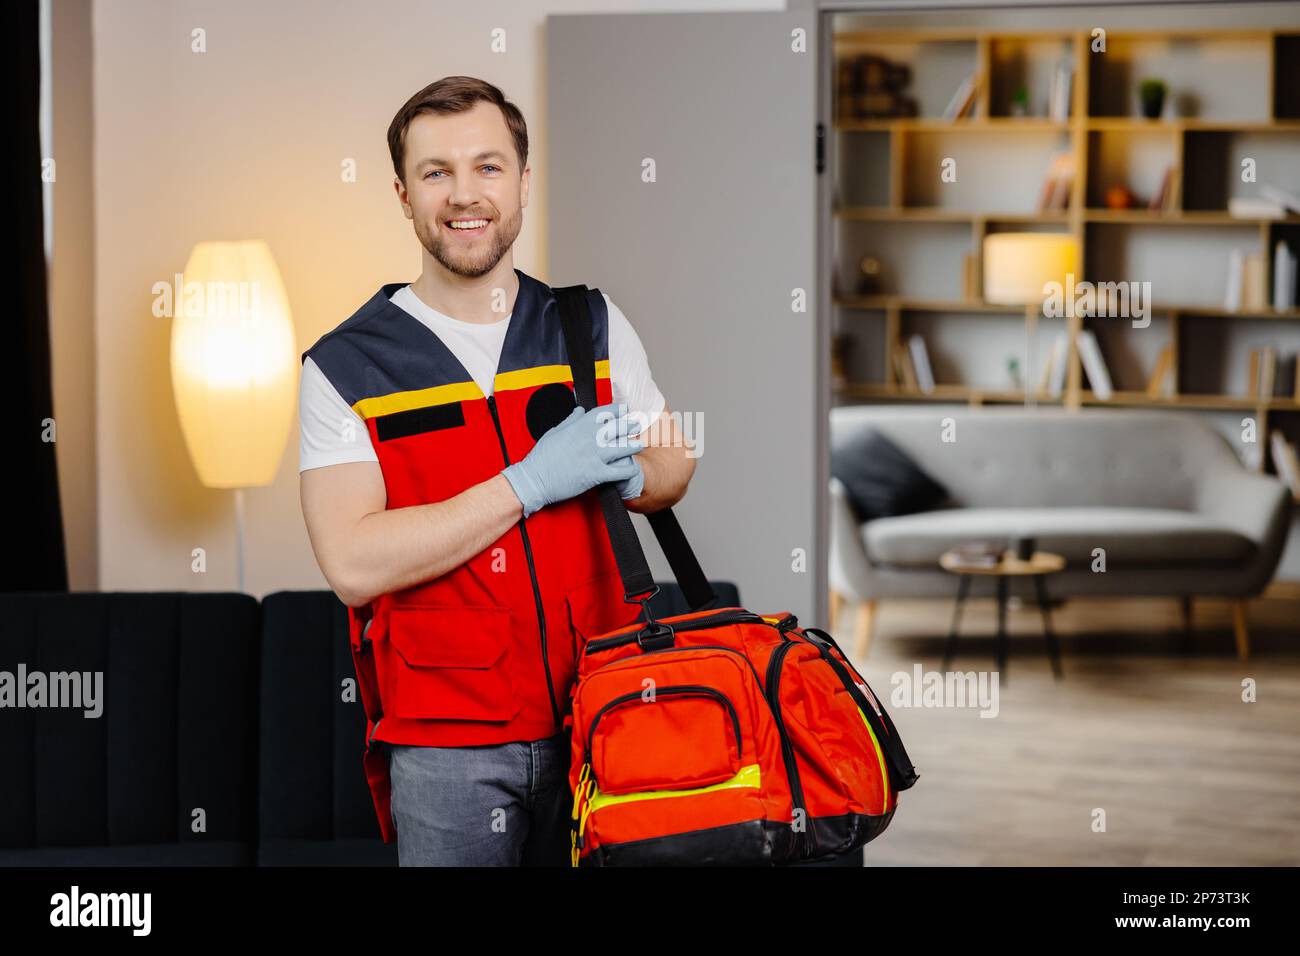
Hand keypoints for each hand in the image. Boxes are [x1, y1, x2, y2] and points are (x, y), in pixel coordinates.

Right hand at [501, 404, 643, 517]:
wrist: (534, 480)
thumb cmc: (541, 458)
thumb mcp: (554, 432)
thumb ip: (570, 420)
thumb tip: (580, 410)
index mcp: (579, 426)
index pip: (603, 413)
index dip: (617, 410)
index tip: (624, 409)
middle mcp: (589, 439)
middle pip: (617, 428)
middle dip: (629, 425)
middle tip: (636, 425)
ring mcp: (594, 456)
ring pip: (622, 448)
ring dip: (633, 446)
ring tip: (639, 445)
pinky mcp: (596, 474)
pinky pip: (618, 471)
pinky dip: (628, 469)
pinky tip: (633, 468)